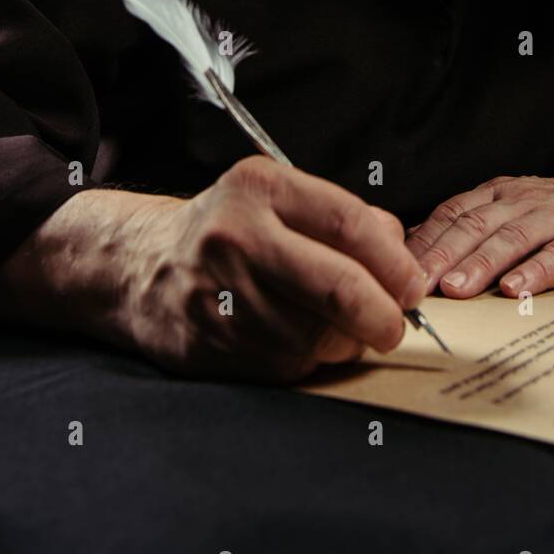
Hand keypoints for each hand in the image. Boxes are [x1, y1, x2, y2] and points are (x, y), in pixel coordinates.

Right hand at [124, 156, 426, 381]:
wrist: (141, 265)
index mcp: (258, 188)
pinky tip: (299, 341)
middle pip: (338, 286)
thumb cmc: (228, 230)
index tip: (412, 284)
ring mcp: (219, 294)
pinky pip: (287, 365)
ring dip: (346, 342)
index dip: (394, 261)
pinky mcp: (208, 345)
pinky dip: (309, 360)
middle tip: (395, 325)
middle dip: (383, 315)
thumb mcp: (278, 198)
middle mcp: (235, 237)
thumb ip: (344, 218)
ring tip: (343, 330)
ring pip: (317, 335)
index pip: (349, 222)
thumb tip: (402, 258)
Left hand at [406, 166, 553, 298]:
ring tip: (456, 289)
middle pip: (474, 226)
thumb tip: (412, 245)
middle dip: (440, 256)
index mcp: (498, 193)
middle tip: (413, 286)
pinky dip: (536, 273)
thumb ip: (470, 223)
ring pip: (512, 239)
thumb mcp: (513, 207)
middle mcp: (522, 201)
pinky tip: (516, 291)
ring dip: (480, 264)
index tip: (393, 269)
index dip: (422, 240)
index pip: (452, 213)